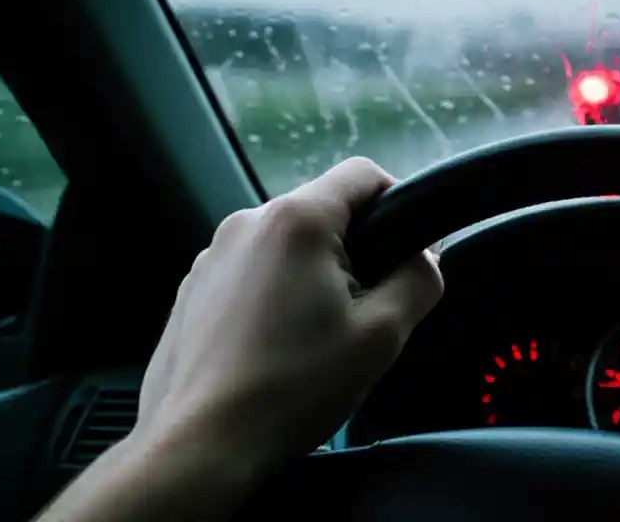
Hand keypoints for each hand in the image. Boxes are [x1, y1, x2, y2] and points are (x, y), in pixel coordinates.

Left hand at [137, 157, 443, 471]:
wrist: (202, 444)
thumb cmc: (292, 389)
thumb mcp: (382, 335)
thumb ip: (420, 281)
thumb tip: (426, 260)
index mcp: (296, 221)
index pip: (362, 174)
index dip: (397, 202)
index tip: (408, 249)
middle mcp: (246, 224)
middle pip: (323, 212)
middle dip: (355, 252)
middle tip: (367, 311)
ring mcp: (211, 257)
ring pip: (287, 247)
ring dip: (314, 277)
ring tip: (319, 340)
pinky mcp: (192, 291)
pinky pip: (252, 275)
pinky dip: (276, 299)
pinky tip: (280, 351)